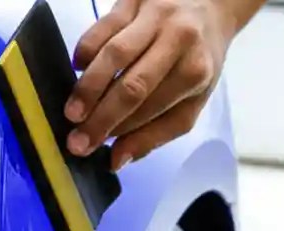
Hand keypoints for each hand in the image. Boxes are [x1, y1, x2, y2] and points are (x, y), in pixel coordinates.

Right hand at [66, 0, 239, 170]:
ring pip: (115, 55)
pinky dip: (85, 51)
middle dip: (101, 117)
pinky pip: (102, 27)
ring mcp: (156, 16)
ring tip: (71, 111)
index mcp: (196, 71)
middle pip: (133, 85)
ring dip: (89, 87)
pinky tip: (78, 69)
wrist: (211, 5)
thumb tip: (116, 161)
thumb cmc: (197, 60)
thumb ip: (156, 133)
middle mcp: (179, 40)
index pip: (151, 108)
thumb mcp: (191, 100)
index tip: (92, 147)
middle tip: (75, 140)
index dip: (119, 130)